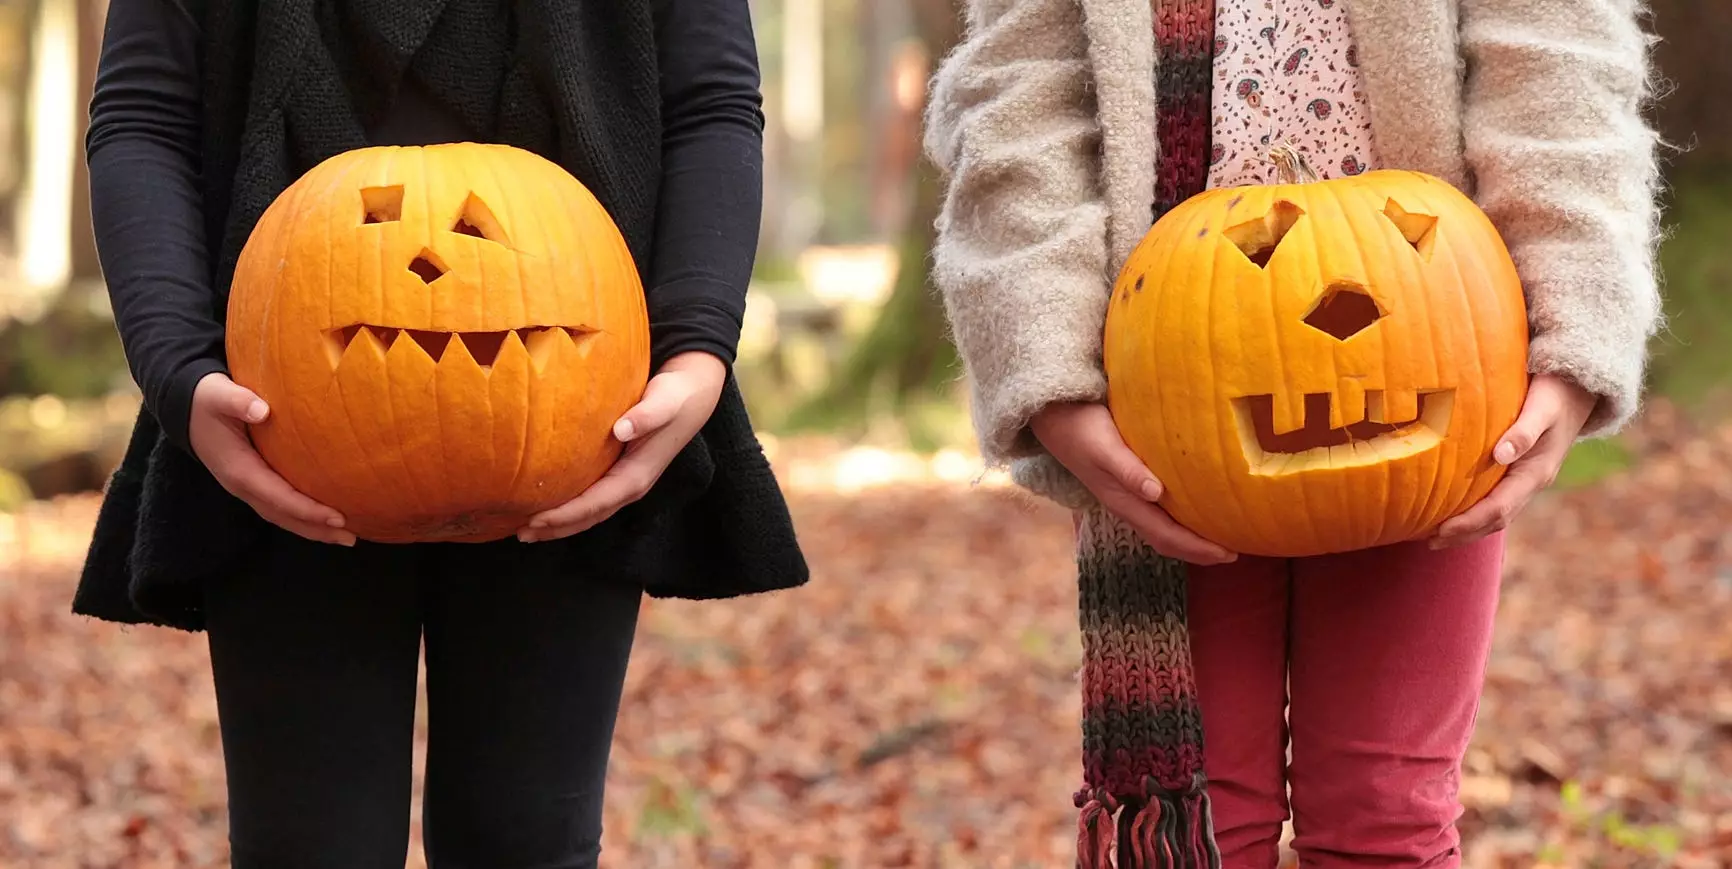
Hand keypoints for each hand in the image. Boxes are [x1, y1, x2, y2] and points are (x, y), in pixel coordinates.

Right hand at [187, 372, 355, 545]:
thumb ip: (238, 401)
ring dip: (312, 528)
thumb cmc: (207, 400)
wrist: (187, 407)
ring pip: (282, 515)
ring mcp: (247, 487)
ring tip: (345, 537)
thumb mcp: (217, 395)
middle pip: (282, 515)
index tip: (336, 517)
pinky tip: (326, 519)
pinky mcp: (254, 483)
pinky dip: (303, 517)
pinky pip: (280, 506)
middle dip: (316, 529)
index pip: (278, 497)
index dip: (307, 510)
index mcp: (238, 469)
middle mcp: (242, 485)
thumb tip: (261, 410)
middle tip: (350, 538)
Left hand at [517, 351, 727, 542]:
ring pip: (590, 512)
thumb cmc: (675, 395)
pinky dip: (570, 509)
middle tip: (521, 533)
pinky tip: (548, 507)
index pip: (596, 503)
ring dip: (561, 524)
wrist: (693, 394)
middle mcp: (632, 485)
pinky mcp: (621, 474)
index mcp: (638, 475)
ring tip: (527, 530)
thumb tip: (622, 429)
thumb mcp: (665, 400)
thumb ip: (647, 415)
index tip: (535, 519)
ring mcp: (627, 482)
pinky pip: (593, 500)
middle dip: (557, 528)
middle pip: (590, 516)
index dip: (566, 514)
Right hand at [1031, 401, 1236, 564]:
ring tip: (1220, 534)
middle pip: (1166, 539)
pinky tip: (1194, 505)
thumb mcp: (1104, 447)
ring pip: (1162, 527)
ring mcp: (1126, 496)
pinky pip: (1159, 510)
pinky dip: (1180, 517)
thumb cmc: (1081, 428)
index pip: (1166, 536)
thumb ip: (1128, 470)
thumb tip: (1156, 494)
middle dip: (1199, 550)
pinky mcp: (1126, 482)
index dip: (1197, 549)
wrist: (1053, 417)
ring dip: (1190, 537)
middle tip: (1234, 552)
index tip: (1229, 554)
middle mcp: (1127, 505)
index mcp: (1124, 503)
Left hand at [1432, 373, 1598, 548]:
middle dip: (1464, 534)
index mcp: (1536, 473)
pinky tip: (1452, 509)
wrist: (1579, 389)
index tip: (1440, 530)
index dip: (1469, 522)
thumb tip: (1501, 455)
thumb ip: (1524, 431)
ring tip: (1435, 535)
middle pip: (1496, 520)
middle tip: (1428, 541)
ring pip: (1497, 514)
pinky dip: (1475, 512)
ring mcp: (1527, 480)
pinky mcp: (1521, 472)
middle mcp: (1532, 482)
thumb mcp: (1542, 408)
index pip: (1498, 508)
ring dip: (1468, 528)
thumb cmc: (1556, 393)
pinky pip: (1497, 500)